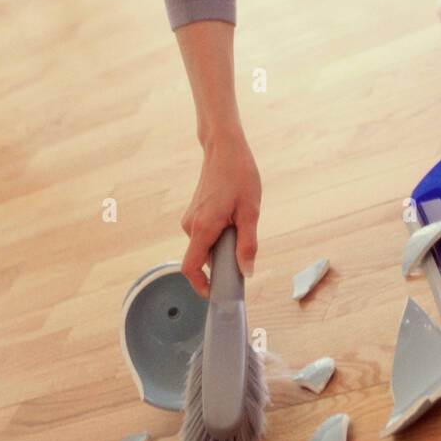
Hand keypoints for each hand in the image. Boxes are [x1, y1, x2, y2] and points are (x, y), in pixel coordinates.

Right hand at [180, 135, 261, 295]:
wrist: (225, 148)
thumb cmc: (239, 175)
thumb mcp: (250, 212)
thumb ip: (248, 245)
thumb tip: (247, 273)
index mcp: (203, 228)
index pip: (190, 269)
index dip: (200, 286)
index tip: (216, 293)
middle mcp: (191, 225)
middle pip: (200, 259)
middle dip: (220, 263)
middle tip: (243, 254)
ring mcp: (190, 218)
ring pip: (204, 245)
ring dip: (221, 246)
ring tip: (241, 225)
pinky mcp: (194, 212)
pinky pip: (204, 234)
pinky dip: (218, 235)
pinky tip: (234, 217)